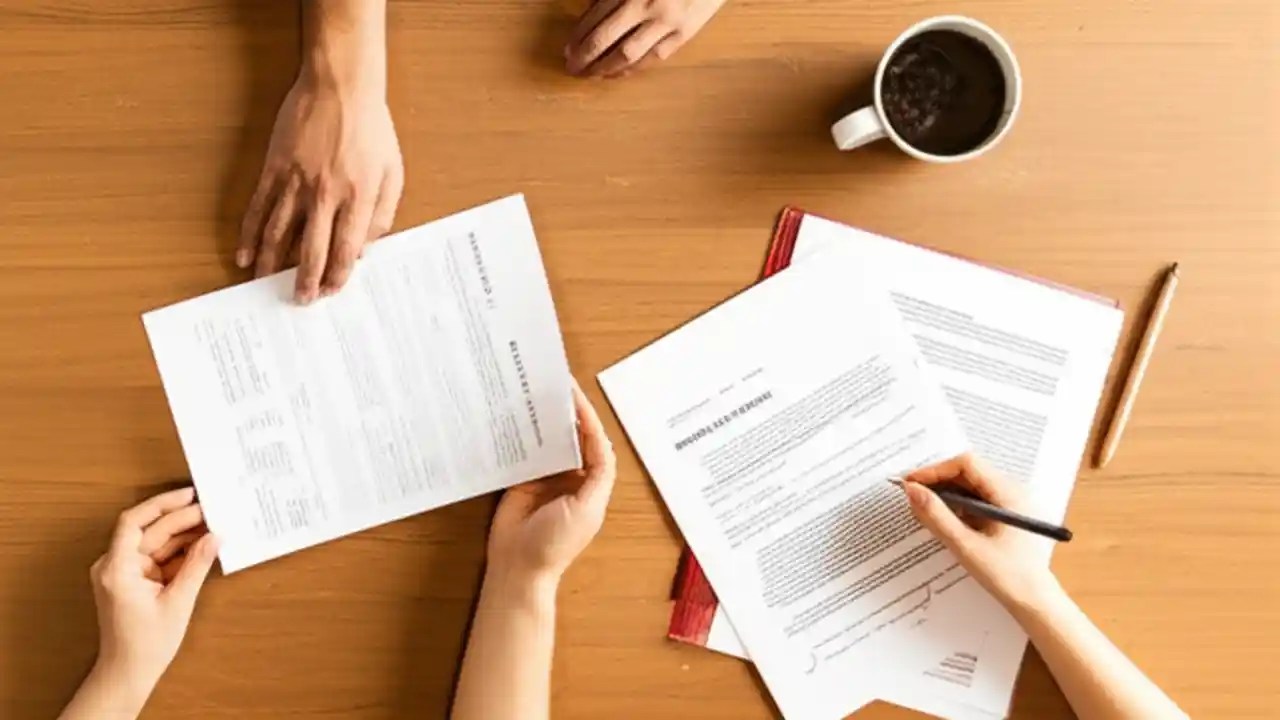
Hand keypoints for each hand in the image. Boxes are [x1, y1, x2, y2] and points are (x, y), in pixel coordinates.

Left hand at [90, 488, 218, 695]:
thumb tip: (214, 538)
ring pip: (155, 542)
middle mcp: (114, 566)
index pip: (133, 522)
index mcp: (117, 569)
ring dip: (182, 534)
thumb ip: (196, 566)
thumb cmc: (146, 644)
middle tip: (212, 510)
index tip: (189, 495)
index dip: (162, 504)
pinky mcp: (132, 579)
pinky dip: (178, 552)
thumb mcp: (178, 602)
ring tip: (212, 525)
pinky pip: (156, 557)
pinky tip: (201, 546)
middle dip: (181, 519)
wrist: (127, 672)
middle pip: (149, 530)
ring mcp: (122, 572)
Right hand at [237, 69, 403, 303]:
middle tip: (299, 301)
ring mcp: (297, 182)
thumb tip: (367, 248)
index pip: (346, 249)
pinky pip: (258, 208)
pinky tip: (243, 254)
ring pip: (278, 233)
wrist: (341, 86)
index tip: (330, 292)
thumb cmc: (372, 128)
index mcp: (359, 197)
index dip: (338, 275)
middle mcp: (327, 194)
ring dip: (270, 264)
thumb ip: (383, 213)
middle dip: (305, 280)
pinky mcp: (275, 168)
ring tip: (263, 285)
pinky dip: (248, 233)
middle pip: (312, 249)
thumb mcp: (394, 171)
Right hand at [486, 381, 617, 583]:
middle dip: (568, 413)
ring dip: (547, 420)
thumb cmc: (556, 543)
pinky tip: (519, 415)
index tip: (575, 396)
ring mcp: (547, 477)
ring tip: (538, 393)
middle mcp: (572, 477)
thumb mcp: (587, 509)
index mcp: (592, 483)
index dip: (587, 418)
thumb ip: (597, 473)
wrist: (518, 566)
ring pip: (551, 440)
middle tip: (556, 386)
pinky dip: (526, 434)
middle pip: (573, 437)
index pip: (595, 442)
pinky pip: (528, 450)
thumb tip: (598, 438)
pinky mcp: (524, 479)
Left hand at [565, 0, 726, 77]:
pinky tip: (620, 72)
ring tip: (592, 75)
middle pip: (606, 39)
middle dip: (586, 57)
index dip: (579, 36)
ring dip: (606, 68)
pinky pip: (654, 57)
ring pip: (628, 54)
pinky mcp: (685, 33)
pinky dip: (634, 68)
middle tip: (573, 69)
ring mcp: (667, 22)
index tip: (568, 50)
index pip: (596, 16)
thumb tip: (591, 13)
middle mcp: (647, 5)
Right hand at [901, 454, 1056, 607]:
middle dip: (937, 481)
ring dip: (945, 495)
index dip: (935, 469)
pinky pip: (975, 502)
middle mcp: (1012, 493)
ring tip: (922, 509)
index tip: (911, 482)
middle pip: (967, 473)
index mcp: (1009, 493)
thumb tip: (912, 491)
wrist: (1036, 603)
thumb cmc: (1009, 577)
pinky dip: (955, 507)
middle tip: (911, 494)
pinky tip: (940, 520)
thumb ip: (937, 516)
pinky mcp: (1004, 518)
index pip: (966, 464)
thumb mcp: (966, 545)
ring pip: (970, 488)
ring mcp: (1009, 505)